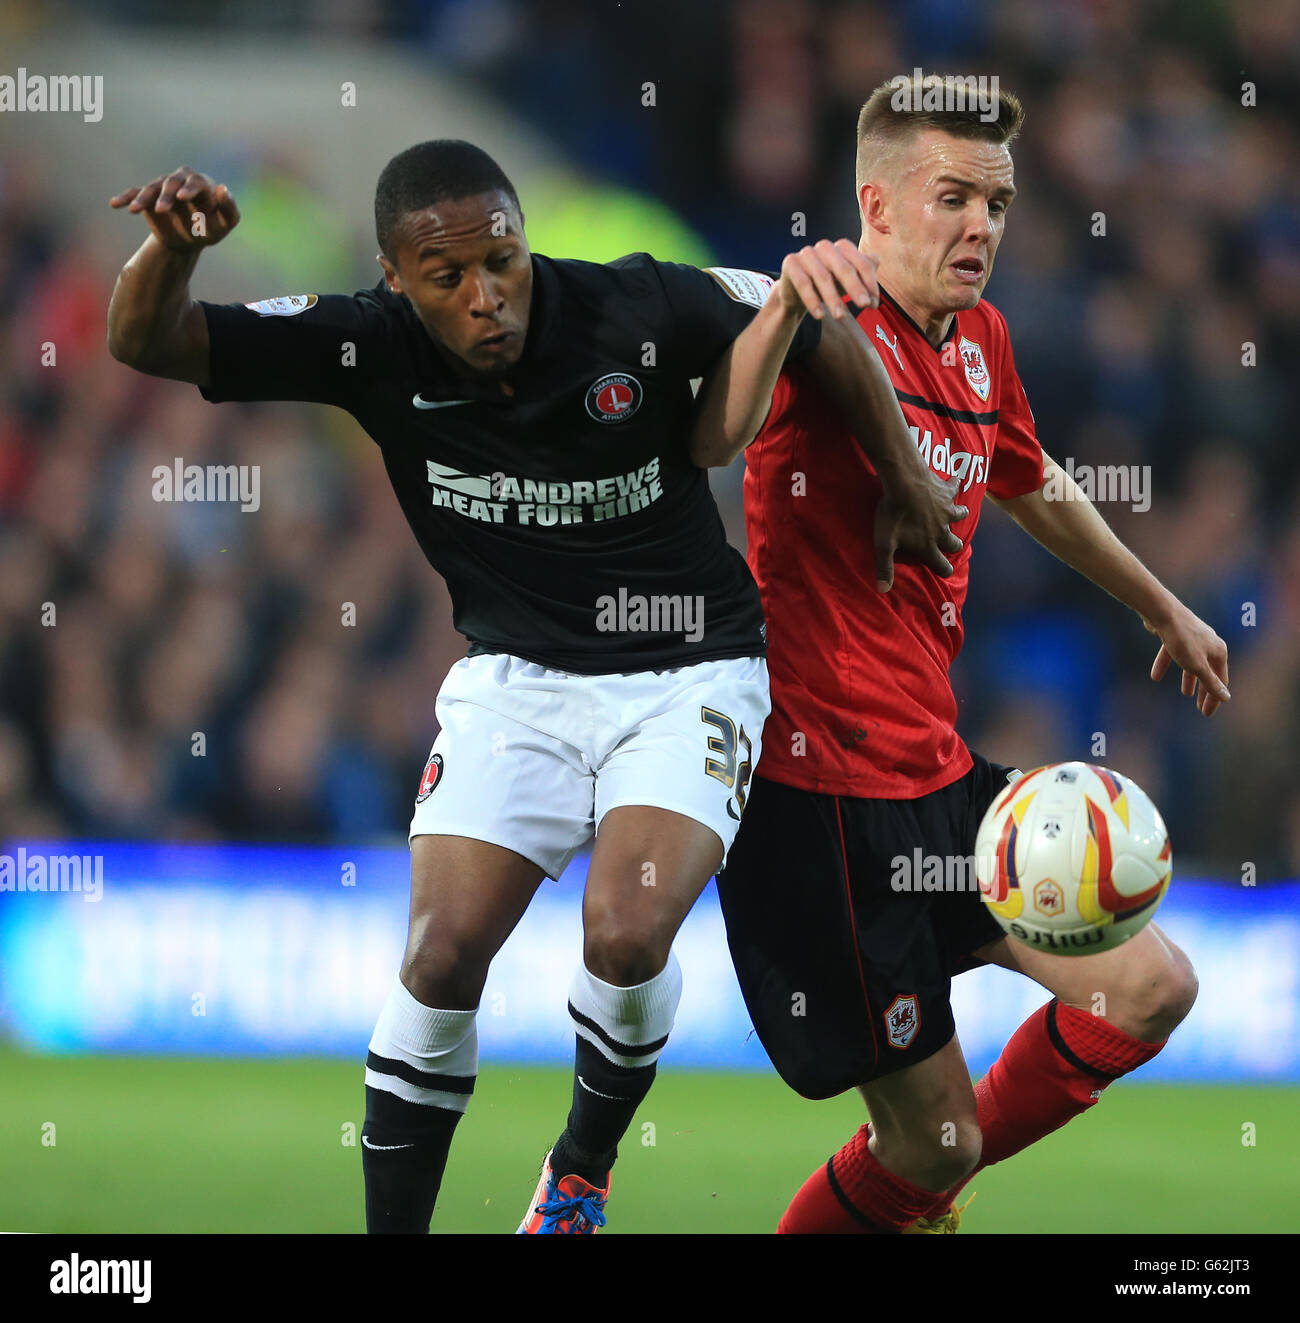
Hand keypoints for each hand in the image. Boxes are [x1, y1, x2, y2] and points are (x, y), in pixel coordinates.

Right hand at [110, 167, 239, 251]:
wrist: (190, 240)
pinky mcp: (148, 197)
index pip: (194, 182)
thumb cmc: (212, 228)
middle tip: (161, 210)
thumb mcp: (225, 223)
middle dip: (165, 196)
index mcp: (200, 184)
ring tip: (135, 210)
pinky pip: (135, 194)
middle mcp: (179, 181)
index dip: (188, 189)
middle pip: (170, 183)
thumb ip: (229, 208)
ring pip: (151, 188)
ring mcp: (162, 188)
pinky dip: (126, 198)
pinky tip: (115, 204)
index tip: (181, 198)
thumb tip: (223, 188)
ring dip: (143, 198)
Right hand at [774, 239, 878, 321]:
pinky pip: (803, 283)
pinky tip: (820, 316)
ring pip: (823, 276)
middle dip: (855, 288)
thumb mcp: (847, 281)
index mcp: (842, 247)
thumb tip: (877, 261)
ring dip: (833, 298)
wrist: (796, 292)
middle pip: (844, 268)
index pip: (861, 264)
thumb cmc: (827, 285)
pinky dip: (812, 300)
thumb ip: (864, 271)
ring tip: (841, 317)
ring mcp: (807, 253)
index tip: (874, 304)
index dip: (870, 283)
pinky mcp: (791, 262)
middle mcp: (825, 246)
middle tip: (863, 306)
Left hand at [875, 471, 966, 589]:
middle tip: (951, 544)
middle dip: (954, 545)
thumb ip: (885, 567)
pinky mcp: (947, 492)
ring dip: (959, 515)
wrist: (904, 483)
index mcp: (927, 545)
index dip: (945, 570)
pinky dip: (955, 484)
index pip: (941, 565)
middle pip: (955, 543)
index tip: (946, 571)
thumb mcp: (884, 544)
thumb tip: (883, 590)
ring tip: (958, 514)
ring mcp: (947, 511)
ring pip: (960, 515)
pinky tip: (955, 480)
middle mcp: (941, 530)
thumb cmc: (893, 515)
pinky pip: (955, 487)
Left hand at [1143, 602, 1230, 715]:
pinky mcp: (1176, 634)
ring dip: (1189, 679)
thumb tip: (1226, 697)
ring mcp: (1193, 638)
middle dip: (1204, 690)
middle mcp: (1209, 644)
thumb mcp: (1197, 665)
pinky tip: (1155, 677)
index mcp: (1219, 651)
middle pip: (1208, 672)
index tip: (1206, 713)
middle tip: (1199, 708)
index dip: (1214, 698)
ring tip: (1185, 693)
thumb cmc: (1181, 639)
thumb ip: (1210, 682)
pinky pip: (1172, 653)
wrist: (1162, 612)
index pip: (1220, 680)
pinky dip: (1165, 665)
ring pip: (1192, 663)